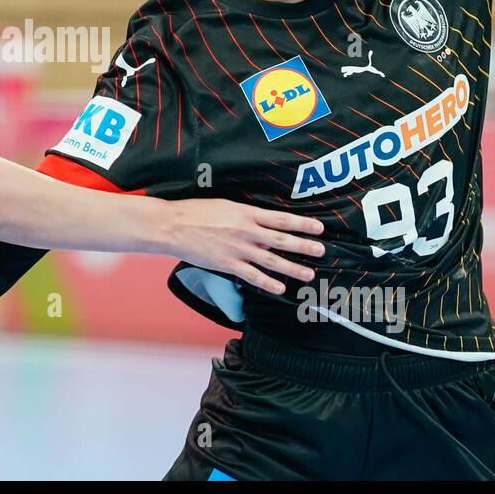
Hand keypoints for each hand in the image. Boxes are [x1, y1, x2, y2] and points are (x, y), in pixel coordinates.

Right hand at [163, 198, 325, 294]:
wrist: (173, 226)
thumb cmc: (195, 212)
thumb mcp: (224, 204)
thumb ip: (245, 213)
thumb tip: (261, 219)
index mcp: (246, 213)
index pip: (281, 219)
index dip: (302, 224)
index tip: (319, 228)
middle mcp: (246, 231)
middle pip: (282, 240)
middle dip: (304, 246)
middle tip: (321, 251)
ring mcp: (238, 249)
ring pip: (272, 260)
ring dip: (293, 268)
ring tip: (309, 273)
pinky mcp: (227, 264)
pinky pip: (253, 276)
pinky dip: (268, 283)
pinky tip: (281, 288)